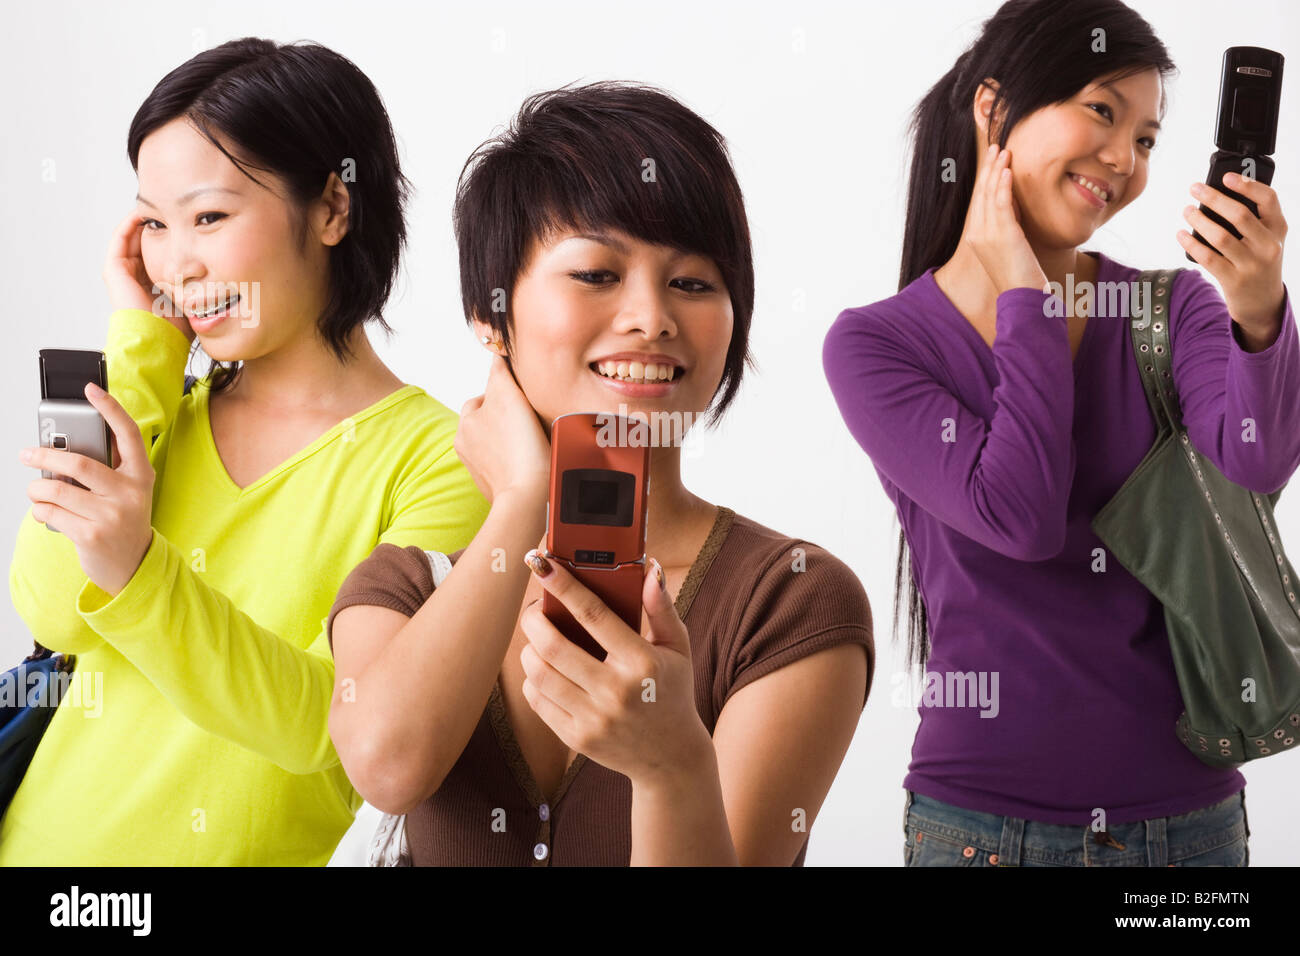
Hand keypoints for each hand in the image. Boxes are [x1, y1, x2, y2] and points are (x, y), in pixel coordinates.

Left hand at [21, 382, 155, 595]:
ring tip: (35, 489)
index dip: (110, 408)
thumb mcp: (126, 490)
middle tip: (27, 453)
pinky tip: (44, 511)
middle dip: (44, 455)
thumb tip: (67, 442)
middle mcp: (130, 493)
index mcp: (140, 475)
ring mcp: (111, 515)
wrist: (133, 564)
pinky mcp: (91, 535)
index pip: (127, 434)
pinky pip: (50, 513)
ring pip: (57, 490)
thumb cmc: (122, 518)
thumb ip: (107, 465)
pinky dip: (39, 510)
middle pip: (79, 463)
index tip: (91, 389)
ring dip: (37, 488)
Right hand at [103, 210, 194, 342]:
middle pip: (145, 243)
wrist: (157, 340)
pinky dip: (130, 224)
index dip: (172, 238)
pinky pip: (120, 239)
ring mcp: (122, 274)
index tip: (187, 224)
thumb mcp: (194, 302)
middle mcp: (135, 279)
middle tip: (172, 208)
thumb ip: (201, 290)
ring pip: (132, 238)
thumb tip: (227, 281)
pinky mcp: (114, 271)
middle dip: (159, 225)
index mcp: (152, 286)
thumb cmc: (177, 329)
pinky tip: (145, 213)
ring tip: (158, 205)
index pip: (160, 255)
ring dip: (144, 221)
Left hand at [454, 353, 550, 505]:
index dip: (505, 393)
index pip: (483, 398)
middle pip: (490, 423)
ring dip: (515, 440)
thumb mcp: (507, 395)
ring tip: (536, 439)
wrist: (528, 498)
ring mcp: (482, 472)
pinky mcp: (499, 489)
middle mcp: (466, 449)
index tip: (524, 397)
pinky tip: (535, 459)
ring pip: (500, 444)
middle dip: (508, 419)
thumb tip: (497, 353)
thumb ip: (499, 372)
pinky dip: (519, 460)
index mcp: (464, 426)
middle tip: (533, 418)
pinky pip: (509, 466)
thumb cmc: (518, 446)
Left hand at [517, 552, 711, 785]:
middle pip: (554, 646)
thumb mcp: (677, 648)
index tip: (541, 564)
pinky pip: (538, 701)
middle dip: (533, 620)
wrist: (672, 758)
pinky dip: (532, 679)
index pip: (593, 615)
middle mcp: (616, 692)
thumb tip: (650, 569)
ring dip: (528, 650)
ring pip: (539, 673)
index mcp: (641, 662)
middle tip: (533, 611)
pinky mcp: (577, 739)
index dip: (563, 586)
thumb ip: (662, 607)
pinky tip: (543, 670)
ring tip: (538, 641)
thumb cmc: (672, 691)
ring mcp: (594, 718)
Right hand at [962, 143, 1048, 293]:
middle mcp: (977, 234)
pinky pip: (1001, 204)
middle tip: (996, 146)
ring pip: (989, 195)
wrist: (1023, 298)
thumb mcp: (1011, 249)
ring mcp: (988, 235)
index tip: (993, 159)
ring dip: (996, 170)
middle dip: (988, 168)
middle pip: (981, 194)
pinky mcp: (1003, 235)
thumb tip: (1015, 210)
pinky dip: (1003, 185)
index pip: (979, 200)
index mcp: (976, 237)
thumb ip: (1009, 228)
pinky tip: (1008, 170)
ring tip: (1004, 151)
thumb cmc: (1021, 277)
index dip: (985, 177)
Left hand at [1179, 173, 1287, 335]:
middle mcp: (1268, 245)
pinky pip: (1208, 258)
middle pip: (1239, 215)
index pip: (1268, 199)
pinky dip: (1191, 244)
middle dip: (1213, 199)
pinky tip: (1181, 234)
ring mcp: (1252, 264)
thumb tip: (1218, 195)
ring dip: (1199, 220)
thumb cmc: (1259, 261)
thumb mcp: (1266, 239)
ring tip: (1186, 210)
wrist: (1263, 301)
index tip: (1225, 177)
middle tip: (1194, 188)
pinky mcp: (1233, 280)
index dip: (1247, 185)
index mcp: (1278, 228)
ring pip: (1221, 236)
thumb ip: (1253, 219)